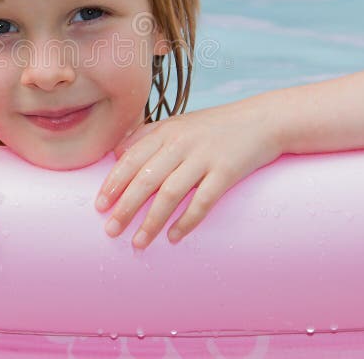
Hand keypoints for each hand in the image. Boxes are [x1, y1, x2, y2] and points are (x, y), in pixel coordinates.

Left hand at [95, 98, 280, 248]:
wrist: (263, 120)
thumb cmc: (216, 126)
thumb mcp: (179, 123)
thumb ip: (147, 135)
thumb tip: (117, 153)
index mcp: (166, 131)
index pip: (131, 158)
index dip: (113, 183)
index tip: (99, 206)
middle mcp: (181, 143)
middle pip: (146, 178)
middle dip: (125, 207)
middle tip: (110, 231)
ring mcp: (205, 157)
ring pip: (170, 193)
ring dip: (151, 221)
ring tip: (137, 243)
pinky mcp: (227, 171)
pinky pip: (203, 201)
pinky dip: (186, 221)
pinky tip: (173, 237)